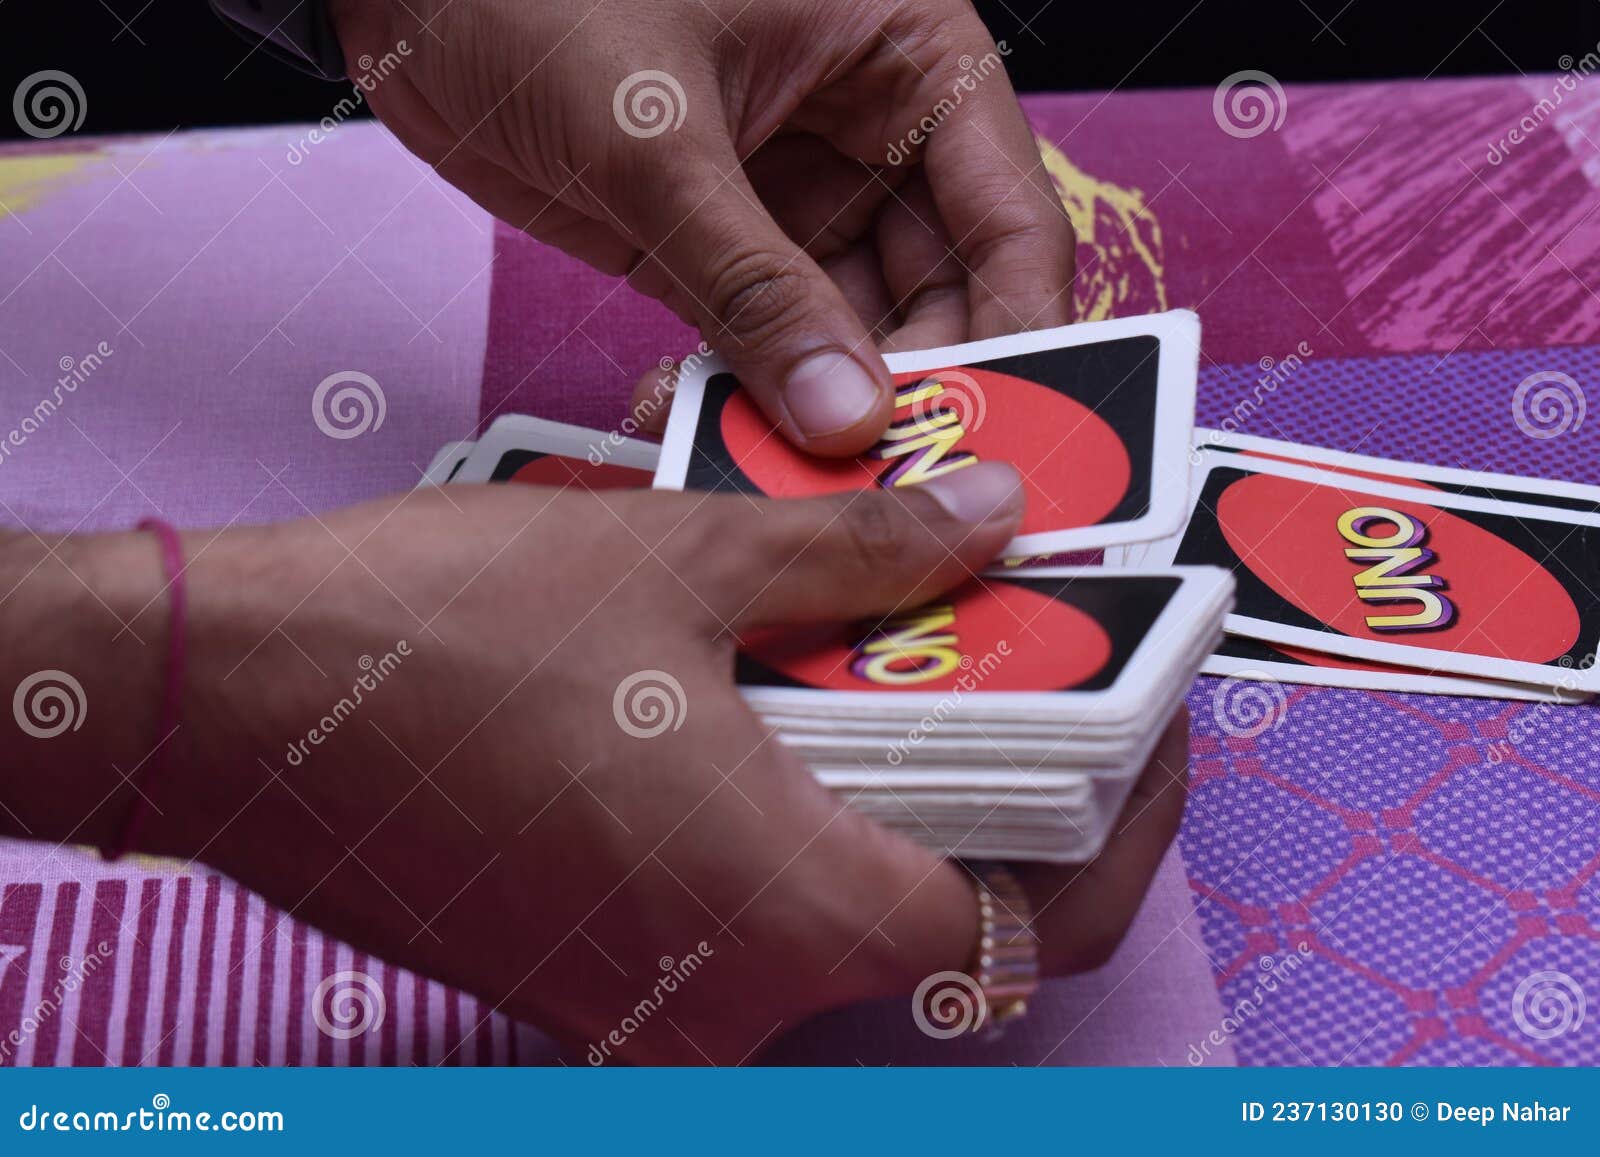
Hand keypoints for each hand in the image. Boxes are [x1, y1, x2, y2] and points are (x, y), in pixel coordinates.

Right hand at [1, 470, 1184, 1063]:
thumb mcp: (683, 560)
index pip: (1033, 926)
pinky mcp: (592, 976)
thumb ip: (862, 555)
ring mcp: (654, 1001)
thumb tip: (989, 524)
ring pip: (842, 922)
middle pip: (950, 929)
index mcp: (787, 905)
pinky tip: (775, 717)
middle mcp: (733, 991)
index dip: (1123, 830)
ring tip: (911, 674)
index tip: (1151, 730)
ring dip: (898, 809)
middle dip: (1015, 808)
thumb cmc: (446, 636)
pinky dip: (793, 831)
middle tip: (1037, 679)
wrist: (233, 703)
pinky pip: (741, 921)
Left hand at [328, 0, 1075, 453]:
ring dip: (832, 405)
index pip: (1008, 212)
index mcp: (902, 54)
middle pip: (943, 288)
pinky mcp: (715, 241)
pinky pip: (767, 337)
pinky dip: (758, 392)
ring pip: (854, 327)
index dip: (1019, 328)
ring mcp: (790, 193)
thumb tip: (846, 414)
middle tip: (891, 480)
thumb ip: (753, 282)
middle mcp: (865, 130)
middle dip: (920, 386)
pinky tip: (732, 436)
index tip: (1003, 432)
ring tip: (803, 475)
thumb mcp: (655, 129)